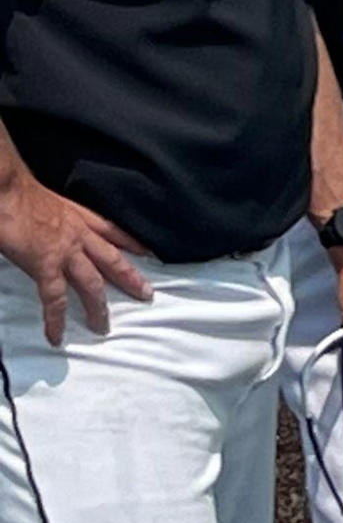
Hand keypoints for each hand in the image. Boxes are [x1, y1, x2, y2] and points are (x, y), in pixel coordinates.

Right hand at [0, 175, 148, 342]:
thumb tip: (46, 226)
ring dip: (98, 307)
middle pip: (112, 260)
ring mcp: (65, 251)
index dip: (132, 243)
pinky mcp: (45, 265)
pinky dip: (56, 319)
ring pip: (92, 284)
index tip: (148, 254)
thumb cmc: (19, 190)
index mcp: (77, 216)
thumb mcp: (46, 201)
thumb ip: (52, 217)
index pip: (113, 231)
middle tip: (147, 295)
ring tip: (103, 327)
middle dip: (131, 279)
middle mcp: (78, 234)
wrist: (6, 186)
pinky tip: (56, 335)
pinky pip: (55, 298)